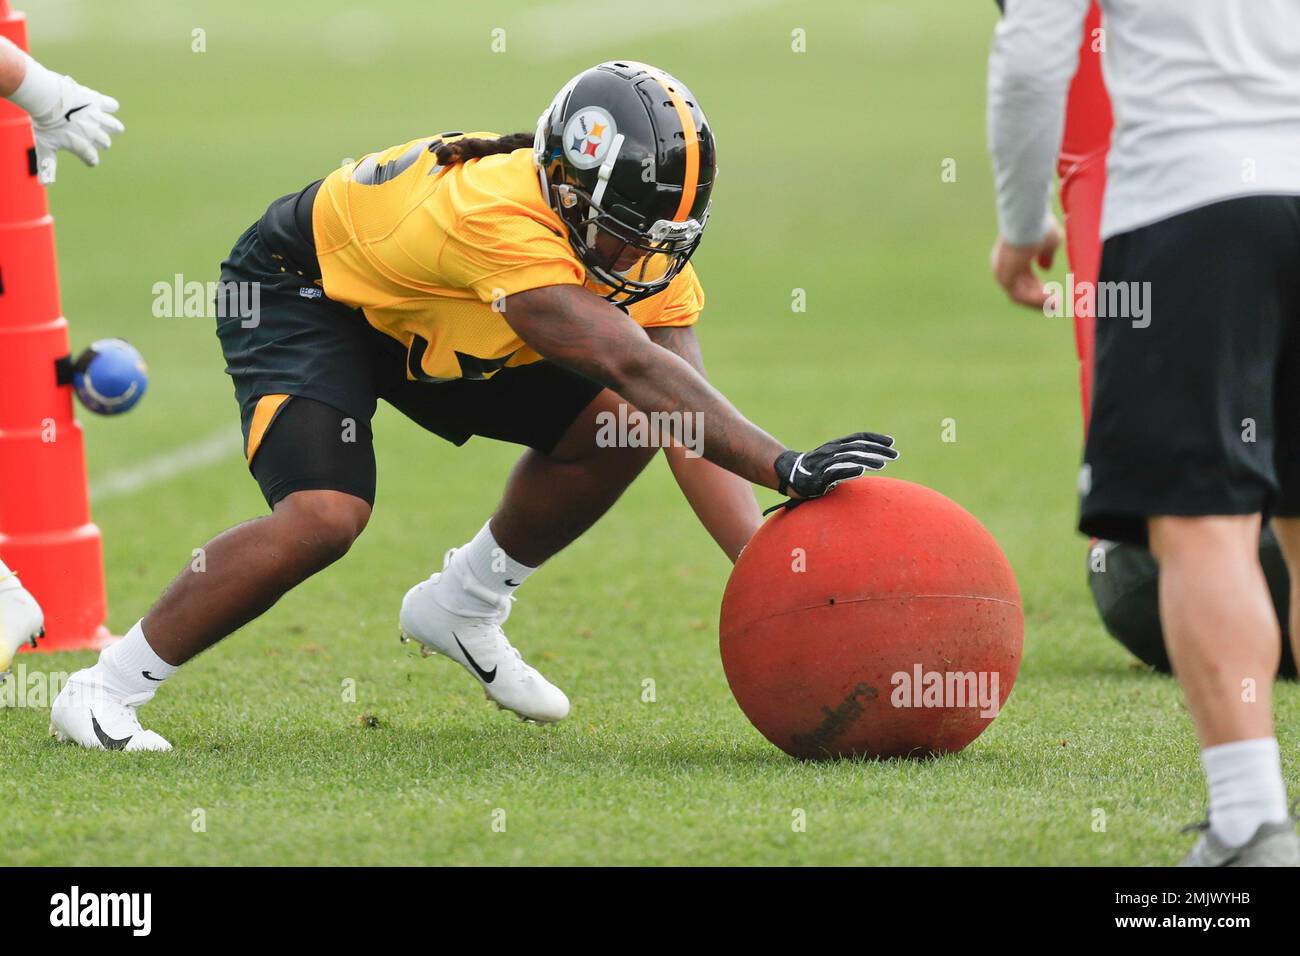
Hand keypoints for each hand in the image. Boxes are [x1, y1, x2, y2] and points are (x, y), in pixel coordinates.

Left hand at [28, 73, 122, 183]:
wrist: (47, 99)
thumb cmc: (44, 124)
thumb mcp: (44, 146)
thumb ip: (47, 166)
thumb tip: (45, 185)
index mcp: (82, 146)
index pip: (92, 159)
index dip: (90, 159)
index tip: (87, 158)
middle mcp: (93, 134)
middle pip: (104, 143)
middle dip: (100, 142)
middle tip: (90, 136)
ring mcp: (97, 118)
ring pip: (115, 127)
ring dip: (113, 127)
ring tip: (110, 126)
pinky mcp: (98, 102)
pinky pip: (112, 105)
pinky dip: (111, 106)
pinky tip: (105, 106)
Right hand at [774, 432, 897, 498]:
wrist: (789, 474)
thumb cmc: (814, 467)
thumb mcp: (831, 457)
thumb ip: (848, 456)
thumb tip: (870, 459)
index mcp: (835, 445)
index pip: (858, 437)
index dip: (875, 438)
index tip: (891, 442)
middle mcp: (832, 451)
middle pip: (858, 447)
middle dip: (877, 451)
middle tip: (895, 455)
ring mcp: (825, 463)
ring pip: (849, 458)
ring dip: (867, 460)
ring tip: (883, 464)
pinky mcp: (820, 477)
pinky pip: (835, 472)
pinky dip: (849, 471)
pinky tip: (861, 472)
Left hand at [990, 218, 1062, 308]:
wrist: (1027, 221)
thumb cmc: (1038, 226)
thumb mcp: (1048, 241)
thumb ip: (1046, 255)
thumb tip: (1045, 268)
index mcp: (1012, 256)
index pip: (1023, 278)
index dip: (1038, 288)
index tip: (1052, 294)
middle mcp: (1004, 266)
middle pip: (1020, 289)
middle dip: (1038, 297)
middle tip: (1055, 304)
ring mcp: (1002, 272)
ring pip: (1020, 295)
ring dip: (1038, 302)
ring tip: (1055, 305)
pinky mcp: (1004, 277)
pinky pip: (1020, 295)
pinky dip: (1035, 299)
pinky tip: (1050, 299)